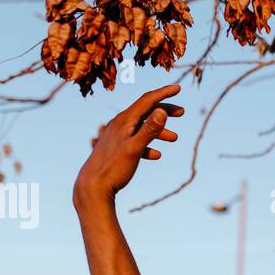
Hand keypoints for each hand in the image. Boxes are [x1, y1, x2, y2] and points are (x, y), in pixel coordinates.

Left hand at [74, 84, 184, 199]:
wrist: (92, 186)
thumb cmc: (113, 168)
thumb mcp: (134, 149)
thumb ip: (149, 130)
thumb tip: (162, 111)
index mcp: (124, 121)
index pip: (147, 101)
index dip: (163, 93)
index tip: (178, 88)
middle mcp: (119, 124)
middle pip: (145, 111)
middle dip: (164, 110)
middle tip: (182, 112)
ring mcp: (117, 136)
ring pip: (141, 127)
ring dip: (159, 131)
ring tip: (174, 139)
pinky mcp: (116, 148)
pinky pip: (135, 141)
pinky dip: (148, 145)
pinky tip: (156, 155)